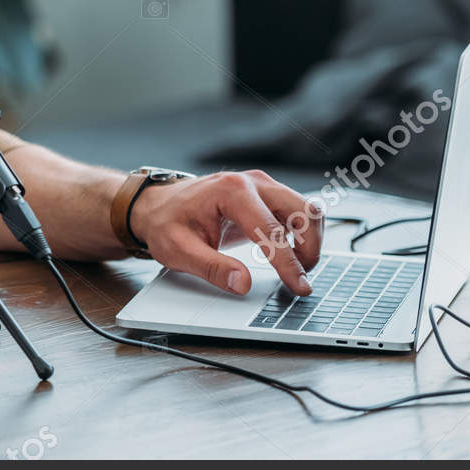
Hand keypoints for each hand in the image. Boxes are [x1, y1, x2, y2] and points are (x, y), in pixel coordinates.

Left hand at [128, 169, 321, 295]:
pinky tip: (290, 252)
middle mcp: (252, 182)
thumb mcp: (179, 250)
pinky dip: (303, 232)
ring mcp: (262, 185)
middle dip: (310, 247)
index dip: (288, 264)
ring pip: (307, 209)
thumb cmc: (167, 224)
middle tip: (301, 278)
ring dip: (310, 239)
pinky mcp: (267, 194)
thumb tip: (242, 284)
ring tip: (296, 267)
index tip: (300, 287)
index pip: (271, 231)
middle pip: (302, 211)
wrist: (159, 205)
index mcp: (230, 192)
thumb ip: (212, 268)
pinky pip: (298, 210)